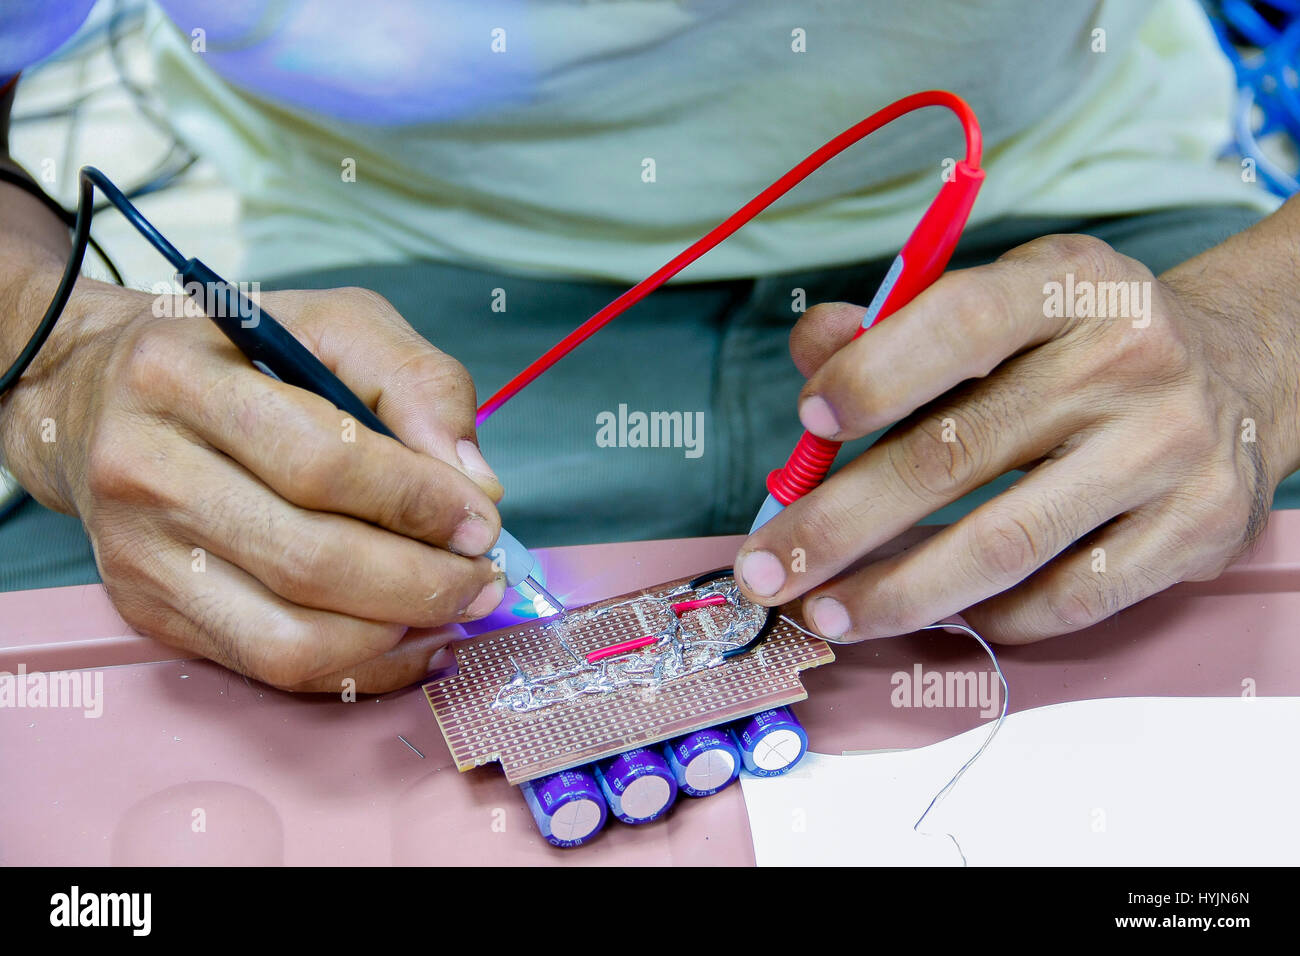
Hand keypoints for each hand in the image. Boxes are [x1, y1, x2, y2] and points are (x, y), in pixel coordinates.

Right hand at [0, 281, 505, 690]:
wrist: (95, 396)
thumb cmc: (237, 357)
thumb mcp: (333, 324)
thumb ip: (416, 381)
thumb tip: (475, 483)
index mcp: (181, 378)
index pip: (320, 459)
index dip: (417, 501)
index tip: (481, 520)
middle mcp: (144, 468)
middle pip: (307, 559)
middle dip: (421, 582)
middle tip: (483, 579)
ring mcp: (139, 553)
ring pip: (287, 634)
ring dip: (396, 636)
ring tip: (454, 610)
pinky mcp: (148, 610)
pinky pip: (268, 665)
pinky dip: (357, 667)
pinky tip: (409, 639)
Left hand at [734, 232, 1299, 643]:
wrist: (1240, 370)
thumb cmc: (1082, 340)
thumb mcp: (1006, 299)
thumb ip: (898, 324)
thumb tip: (812, 351)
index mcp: (1069, 285)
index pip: (960, 323)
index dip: (872, 376)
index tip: (805, 424)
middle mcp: (1130, 360)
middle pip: (956, 455)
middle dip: (839, 524)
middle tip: (768, 569)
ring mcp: (1171, 451)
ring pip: (1005, 544)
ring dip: (896, 592)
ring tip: (826, 612)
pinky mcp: (1199, 530)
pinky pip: (1069, 597)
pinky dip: (989, 616)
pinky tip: (935, 615)